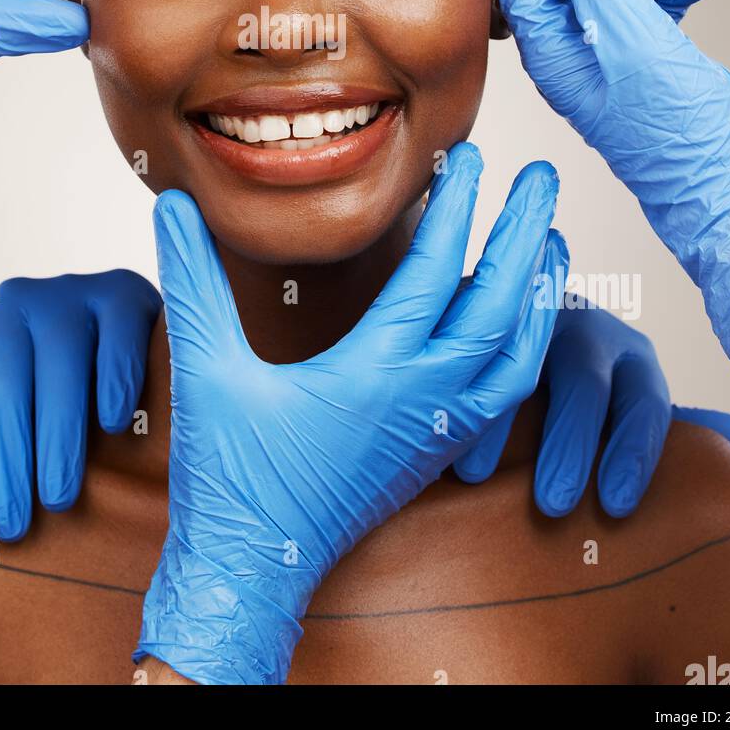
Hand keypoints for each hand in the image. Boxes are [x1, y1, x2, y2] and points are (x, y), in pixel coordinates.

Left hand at [0, 270, 159, 540]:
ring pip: (58, 362)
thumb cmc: (25, 390)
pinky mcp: (119, 294)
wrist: (104, 333)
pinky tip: (110, 428)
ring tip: (59, 496)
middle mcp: (4, 306)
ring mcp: (64, 296)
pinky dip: (112, 382)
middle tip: (15, 523)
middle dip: (5, 458)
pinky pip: (114, 337)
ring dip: (58, 434)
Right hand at [137, 145, 563, 684]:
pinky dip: (526, 346)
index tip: (474, 154)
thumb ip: (193, 283)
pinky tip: (522, 324)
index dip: (456, 207)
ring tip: (556, 240)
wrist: (254, 574)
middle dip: (526, 234)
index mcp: (372, 374)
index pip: (433, 273)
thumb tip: (173, 206)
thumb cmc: (230, 482)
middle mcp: (421, 401)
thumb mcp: (205, 371)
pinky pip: (504, 393)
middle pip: (498, 306)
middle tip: (547, 177)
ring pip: (516, 355)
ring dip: (538, 292)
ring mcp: (435, 431)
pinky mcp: (434, 453)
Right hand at [455, 299, 729, 516]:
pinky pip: (469, 348)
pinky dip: (455, 392)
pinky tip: (441, 431)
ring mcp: (531, 317)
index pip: (645, 403)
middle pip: (584, 386)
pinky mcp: (481, 312)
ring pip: (522, 366)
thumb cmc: (588, 373)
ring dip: (500, 424)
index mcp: (631, 357)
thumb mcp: (632, 393)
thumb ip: (680, 423)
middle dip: (569, 445)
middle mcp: (586, 332)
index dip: (633, 452)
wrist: (532, 303)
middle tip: (555, 504)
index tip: (616, 503)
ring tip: (481, 477)